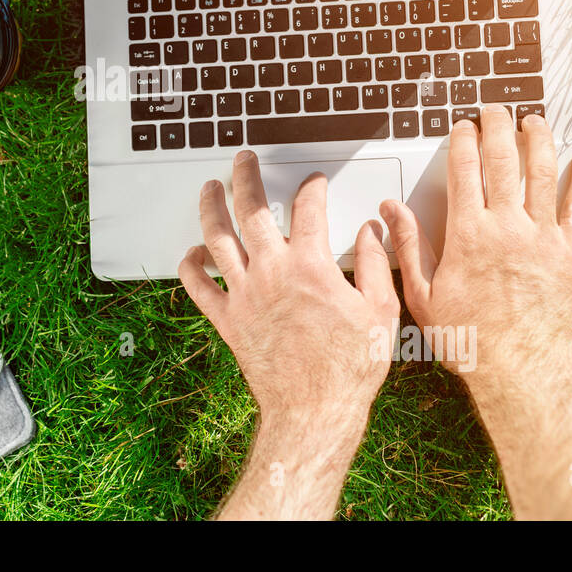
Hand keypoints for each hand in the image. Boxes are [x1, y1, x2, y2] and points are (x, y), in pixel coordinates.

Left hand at [178, 150, 399, 436]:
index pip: (308, 209)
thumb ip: (376, 264)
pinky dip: (190, 267)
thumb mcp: (381, 311)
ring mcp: (244, 295)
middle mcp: (271, 273)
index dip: (312, 188)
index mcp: (311, 266)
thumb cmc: (349, 368)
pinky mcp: (228, 320)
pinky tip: (191, 252)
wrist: (315, 411)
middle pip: (251, 210)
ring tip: (209, 188)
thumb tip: (372, 230)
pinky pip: (198, 287)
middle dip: (245, 177)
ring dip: (211, 208)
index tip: (313, 182)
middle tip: (243, 160)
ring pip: (217, 239)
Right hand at [378, 105, 571, 394]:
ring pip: (543, 173)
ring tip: (534, 120)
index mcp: (467, 235)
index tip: (462, 126)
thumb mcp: (421, 296)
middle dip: (498, 127)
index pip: (464, 171)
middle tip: (495, 110)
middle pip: (503, 161)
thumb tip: (390, 210)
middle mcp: (506, 228)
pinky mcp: (570, 254)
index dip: (463, 141)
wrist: (519, 373)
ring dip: (539, 140)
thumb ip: (407, 246)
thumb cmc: (469, 340)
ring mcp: (542, 239)